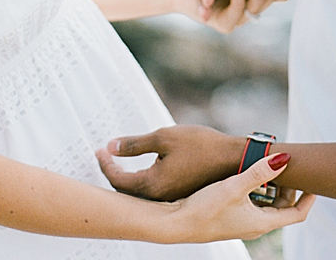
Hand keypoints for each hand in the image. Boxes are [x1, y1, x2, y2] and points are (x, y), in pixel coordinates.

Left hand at [97, 124, 242, 201]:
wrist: (236, 159)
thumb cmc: (202, 146)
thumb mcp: (163, 137)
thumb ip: (133, 144)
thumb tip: (110, 147)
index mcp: (153, 185)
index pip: (118, 180)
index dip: (104, 164)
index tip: (99, 150)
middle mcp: (161, 197)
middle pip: (127, 189)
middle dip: (113, 171)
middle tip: (104, 154)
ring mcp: (173, 198)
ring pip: (142, 192)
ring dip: (128, 177)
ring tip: (119, 160)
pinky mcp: (182, 194)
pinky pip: (156, 191)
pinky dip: (144, 180)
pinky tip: (145, 167)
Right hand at [165, 151, 313, 243]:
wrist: (175, 223)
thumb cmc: (205, 208)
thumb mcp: (234, 186)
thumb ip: (259, 172)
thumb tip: (284, 159)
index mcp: (263, 223)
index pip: (297, 214)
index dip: (308, 198)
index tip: (313, 181)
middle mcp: (255, 226)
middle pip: (282, 209)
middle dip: (287, 189)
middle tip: (286, 168)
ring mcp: (242, 223)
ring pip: (265, 206)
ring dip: (269, 189)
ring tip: (265, 168)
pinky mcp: (229, 218)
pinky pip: (250, 205)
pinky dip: (253, 192)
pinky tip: (241, 176)